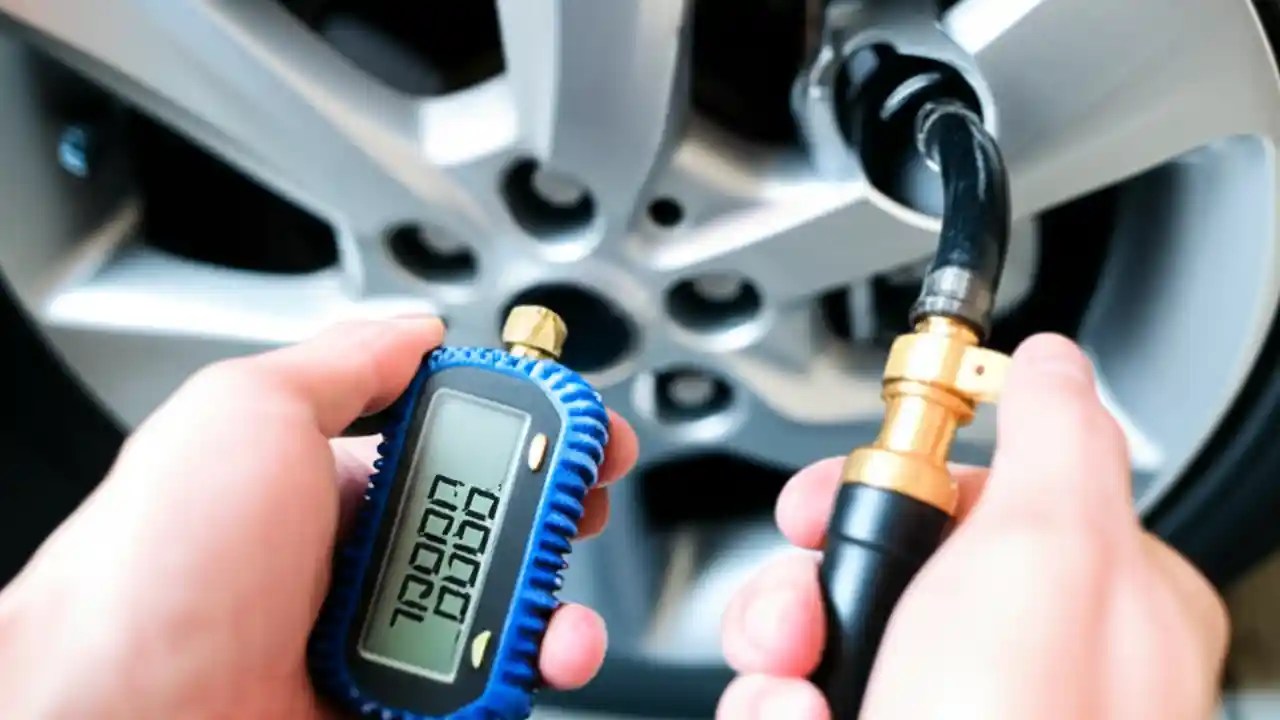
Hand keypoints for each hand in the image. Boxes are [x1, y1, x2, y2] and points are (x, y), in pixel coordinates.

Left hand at [0, 317, 637, 718]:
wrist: (123, 711)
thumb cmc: (158, 561)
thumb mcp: (248, 410)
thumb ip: (343, 363)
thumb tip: (417, 329)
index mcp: (332, 481)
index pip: (457, 441)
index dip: (529, 429)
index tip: (580, 429)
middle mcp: (358, 560)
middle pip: (496, 529)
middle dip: (560, 518)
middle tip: (587, 513)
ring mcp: (376, 642)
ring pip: (499, 618)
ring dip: (556, 615)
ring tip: (563, 621)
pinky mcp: (390, 711)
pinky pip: (478, 694)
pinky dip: (521, 681)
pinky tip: (526, 667)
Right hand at [717, 334, 1227, 719]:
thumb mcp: (1040, 551)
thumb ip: (1054, 436)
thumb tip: (1058, 359)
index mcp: (1091, 592)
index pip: (976, 487)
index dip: (891, 481)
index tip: (836, 493)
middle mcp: (1023, 659)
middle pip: (883, 559)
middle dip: (812, 578)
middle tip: (804, 609)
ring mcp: (947, 711)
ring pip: (827, 632)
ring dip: (779, 653)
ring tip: (795, 691)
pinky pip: (801, 701)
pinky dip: (778, 712)